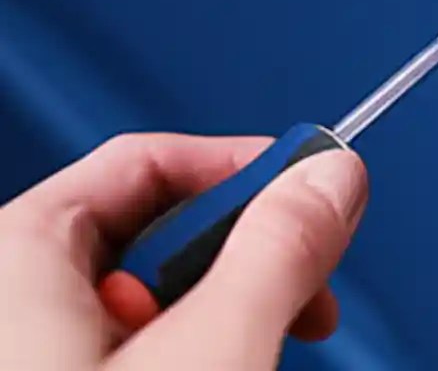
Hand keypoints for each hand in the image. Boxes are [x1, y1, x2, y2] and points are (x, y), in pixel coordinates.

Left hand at [0, 132, 367, 369]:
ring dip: (225, 313)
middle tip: (305, 300)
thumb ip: (278, 252)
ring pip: (150, 298)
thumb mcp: (212, 351)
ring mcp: (27, 350)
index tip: (314, 190)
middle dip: (244, 258)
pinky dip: (191, 353)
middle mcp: (11, 296)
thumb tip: (333, 176)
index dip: (246, 170)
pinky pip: (128, 348)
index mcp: (17, 254)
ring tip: (259, 355)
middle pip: (155, 230)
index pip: (148, 160)